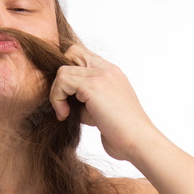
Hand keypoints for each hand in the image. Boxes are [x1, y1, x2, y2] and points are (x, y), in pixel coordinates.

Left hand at [48, 43, 157, 160]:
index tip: (68, 98)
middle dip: (61, 78)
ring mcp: (101, 75)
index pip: (82, 56)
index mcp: (111, 73)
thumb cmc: (119, 131)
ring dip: (57, 92)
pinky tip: (65, 115)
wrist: (136, 140)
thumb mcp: (99, 109)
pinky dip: (57, 99)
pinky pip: (62, 81)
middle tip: (62, 101)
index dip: (69, 73)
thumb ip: (83, 99)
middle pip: (71, 53)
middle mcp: (107, 69)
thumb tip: (61, 99)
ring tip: (64, 112)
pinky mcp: (94, 86)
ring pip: (63, 69)